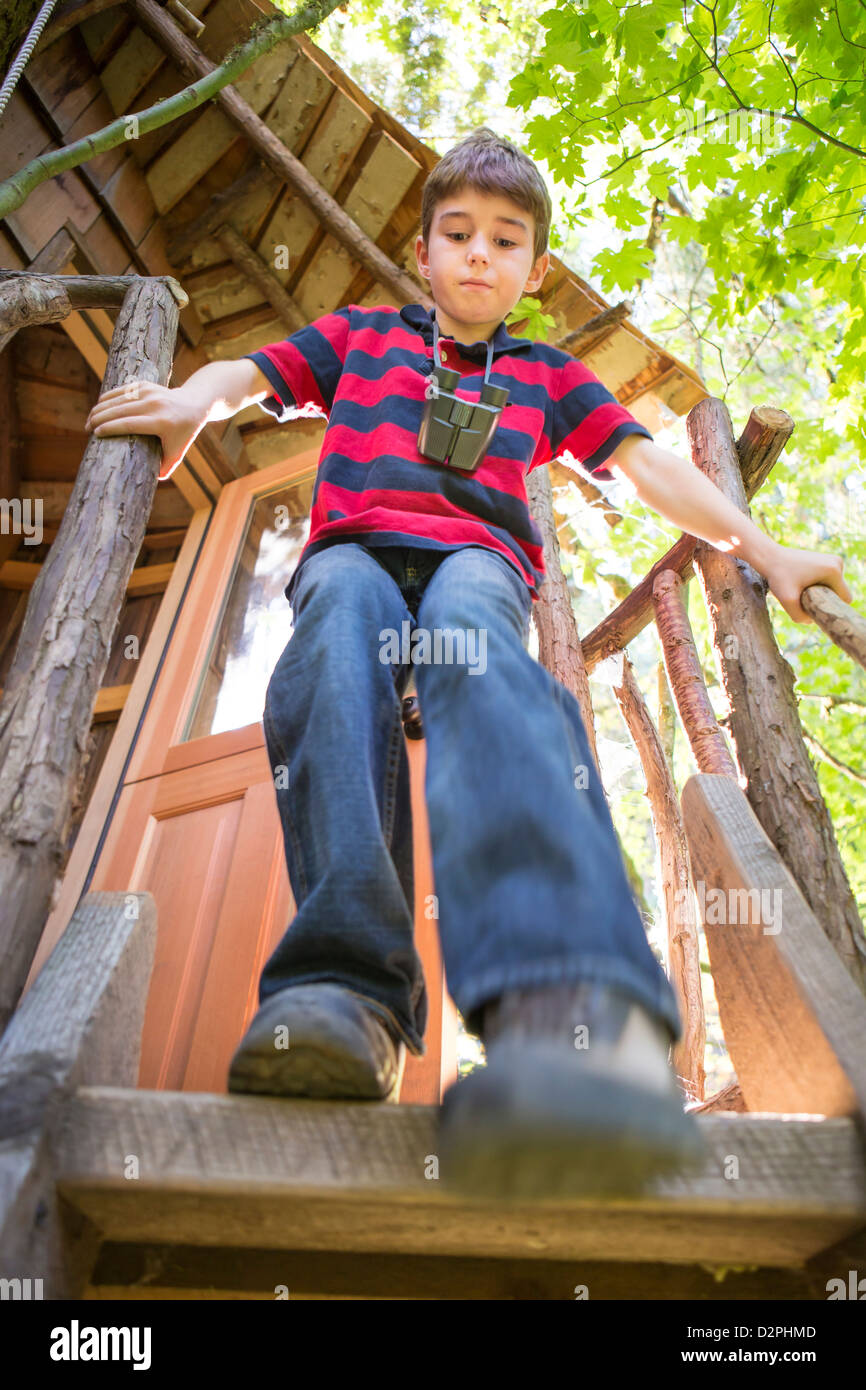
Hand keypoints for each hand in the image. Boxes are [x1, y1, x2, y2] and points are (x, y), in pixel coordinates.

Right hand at [85, 380, 205, 480]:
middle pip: (120, 410)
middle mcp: (155, 404)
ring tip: (89, 420)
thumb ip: (164, 469)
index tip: (96, 434)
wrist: (193, 405)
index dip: (111, 428)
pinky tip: (98, 407)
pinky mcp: (145, 384)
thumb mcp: (177, 453)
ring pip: (118, 398)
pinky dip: (107, 398)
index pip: (130, 424)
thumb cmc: (183, 434)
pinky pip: (121, 390)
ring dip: (100, 408)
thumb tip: (148, 482)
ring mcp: (149, 392)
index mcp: (162, 422)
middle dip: (100, 418)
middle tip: (87, 429)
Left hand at [762, 545, 852, 623]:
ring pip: (833, 588)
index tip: (814, 608)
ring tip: (801, 588)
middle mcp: (838, 563)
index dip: (831, 607)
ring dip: (820, 593)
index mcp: (834, 571)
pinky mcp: (827, 560)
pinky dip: (818, 586)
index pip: (844, 599)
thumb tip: (812, 621)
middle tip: (804, 598)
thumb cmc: (778, 576)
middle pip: (839, 593)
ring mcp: (833, 560)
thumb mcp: (787, 599)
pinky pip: (829, 581)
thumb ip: (800, 616)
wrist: (770, 558)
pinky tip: (803, 583)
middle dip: (824, 600)